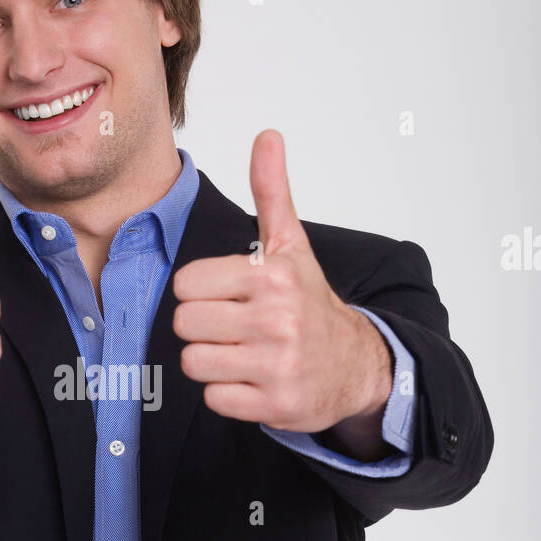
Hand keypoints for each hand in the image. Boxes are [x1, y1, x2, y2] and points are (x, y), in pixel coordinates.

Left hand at [172, 130, 392, 442]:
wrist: (356, 365)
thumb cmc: (310, 304)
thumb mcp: (291, 246)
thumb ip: (272, 192)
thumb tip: (267, 136)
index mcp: (271, 275)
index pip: (186, 284)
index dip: (200, 292)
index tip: (228, 296)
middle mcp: (277, 319)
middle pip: (185, 323)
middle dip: (202, 327)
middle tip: (232, 328)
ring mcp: (278, 364)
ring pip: (194, 362)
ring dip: (211, 361)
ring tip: (240, 353)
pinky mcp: (276, 405)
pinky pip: (214, 399)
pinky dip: (226, 394)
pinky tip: (251, 380)